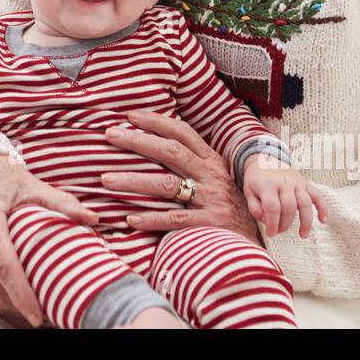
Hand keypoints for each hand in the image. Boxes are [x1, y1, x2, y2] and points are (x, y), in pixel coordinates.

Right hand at [0, 152, 100, 328]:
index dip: (21, 294)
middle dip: (21, 306)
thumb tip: (92, 218)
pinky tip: (20, 294)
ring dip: (11, 305)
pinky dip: (1, 294)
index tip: (37, 315)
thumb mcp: (34, 186)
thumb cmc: (4, 181)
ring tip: (39, 306)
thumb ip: (62, 204)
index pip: (4, 266)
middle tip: (49, 313)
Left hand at [100, 110, 264, 245]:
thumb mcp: (216, 178)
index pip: (183, 133)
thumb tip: (157, 142)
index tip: (129, 115)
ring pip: (166, 185)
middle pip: (170, 152)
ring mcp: (210, 201)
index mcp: (212, 161)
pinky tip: (130, 218)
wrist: (253, 243)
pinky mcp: (209, 226)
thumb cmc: (228, 208)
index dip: (156, 121)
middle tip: (109, 135)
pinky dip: (151, 219)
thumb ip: (193, 162)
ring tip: (106, 180)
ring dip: (133, 181)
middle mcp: (211, 177)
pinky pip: (175, 220)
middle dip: (137, 141)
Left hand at [242, 153, 329, 237]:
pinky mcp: (306, 183)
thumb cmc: (256, 180)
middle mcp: (284, 183)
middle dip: (285, 224)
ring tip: (303, 235)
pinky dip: (323, 208)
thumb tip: (268, 222)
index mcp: (267, 185)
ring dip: (306, 222)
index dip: (272, 224)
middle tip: (279, 231)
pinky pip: (318, 195)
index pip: (272, 207)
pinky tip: (323, 220)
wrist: (265, 159)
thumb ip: (255, 209)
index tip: (271, 233)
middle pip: (289, 207)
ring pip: (305, 203)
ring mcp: (297, 182)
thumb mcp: (248, 192)